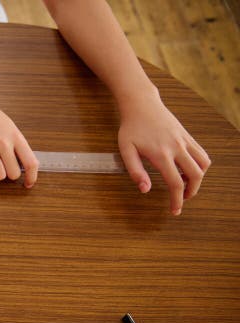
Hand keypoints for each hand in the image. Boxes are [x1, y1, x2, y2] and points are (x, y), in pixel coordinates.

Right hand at [0, 92, 38, 187]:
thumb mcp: (10, 127)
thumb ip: (16, 144)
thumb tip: (22, 164)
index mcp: (16, 137)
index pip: (31, 163)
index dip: (32, 177)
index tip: (28, 183)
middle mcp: (4, 143)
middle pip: (14, 174)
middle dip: (10, 174)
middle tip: (5, 168)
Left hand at [117, 92, 210, 214]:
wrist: (142, 105)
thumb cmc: (130, 128)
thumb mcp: (126, 150)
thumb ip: (135, 171)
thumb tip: (145, 189)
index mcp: (161, 154)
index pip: (175, 183)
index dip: (176, 200)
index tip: (174, 211)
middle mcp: (177, 148)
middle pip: (195, 176)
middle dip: (190, 193)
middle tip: (180, 200)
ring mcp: (185, 141)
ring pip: (203, 164)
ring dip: (198, 179)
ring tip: (184, 186)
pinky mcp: (188, 136)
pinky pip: (201, 154)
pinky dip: (199, 166)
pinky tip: (186, 170)